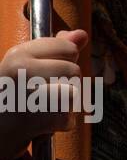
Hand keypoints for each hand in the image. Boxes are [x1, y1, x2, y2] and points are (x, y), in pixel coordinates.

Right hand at [0, 30, 86, 159]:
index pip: (69, 48)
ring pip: (74, 93)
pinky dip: (62, 124)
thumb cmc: (11, 95)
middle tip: (42, 95)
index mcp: (19, 54)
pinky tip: (42, 124)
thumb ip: (56, 47)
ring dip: (66, 105)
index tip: (47, 72)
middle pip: (75, 71)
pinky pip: (69, 117)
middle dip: (67, 85)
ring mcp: (28, 93)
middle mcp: (21, 70)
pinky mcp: (36, 118)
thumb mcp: (26, 64)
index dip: (66, 61)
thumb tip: (82, 34)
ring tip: (43, 108)